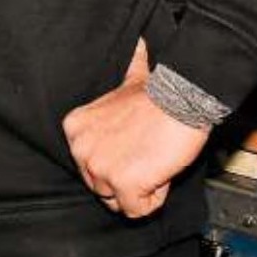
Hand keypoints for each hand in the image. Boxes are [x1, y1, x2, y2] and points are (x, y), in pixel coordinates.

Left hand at [62, 38, 211, 217]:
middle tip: (149, 152)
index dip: (121, 160)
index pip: (91, 168)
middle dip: (129, 177)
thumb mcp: (125, 84)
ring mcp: (98, 168)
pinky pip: (137, 210)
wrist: (181, 99)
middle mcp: (80, 150)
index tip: (138, 142)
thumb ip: (118, 85)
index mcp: (75, 129)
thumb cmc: (159, 95)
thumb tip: (136, 46)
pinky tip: (161, 170)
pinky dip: (155, 197)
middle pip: (103, 187)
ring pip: (120, 201)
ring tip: (155, 159)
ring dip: (143, 187)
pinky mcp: (122, 184)